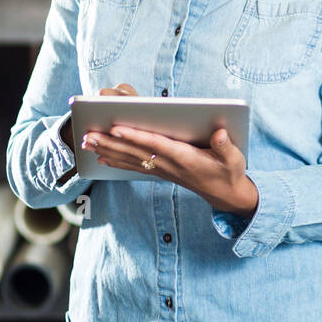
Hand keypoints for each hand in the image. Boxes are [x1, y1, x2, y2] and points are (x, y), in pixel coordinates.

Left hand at [84, 89, 257, 216]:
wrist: (226, 194)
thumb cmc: (229, 171)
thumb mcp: (234, 159)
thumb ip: (226, 146)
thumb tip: (219, 134)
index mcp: (185, 158)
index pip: (155, 145)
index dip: (136, 137)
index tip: (116, 128)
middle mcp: (169, 165)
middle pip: (135, 152)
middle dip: (110, 143)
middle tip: (88, 135)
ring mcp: (163, 170)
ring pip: (130, 159)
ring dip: (107, 151)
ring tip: (86, 142)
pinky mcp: (161, 172)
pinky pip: (134, 166)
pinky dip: (117, 162)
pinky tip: (101, 158)